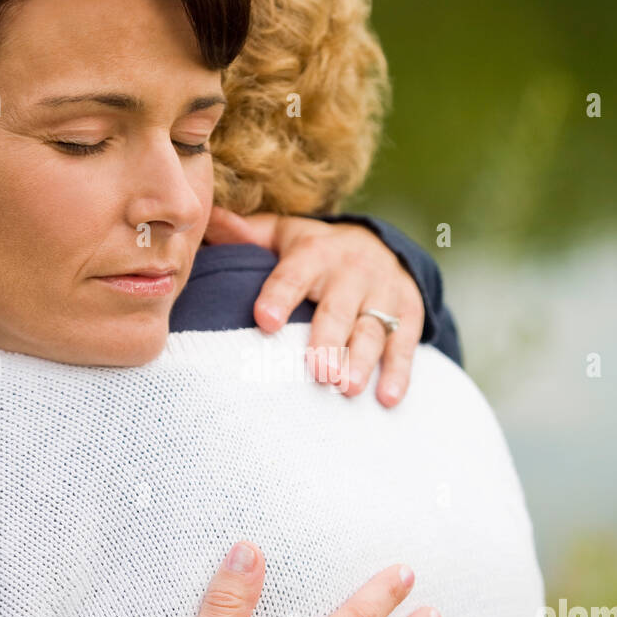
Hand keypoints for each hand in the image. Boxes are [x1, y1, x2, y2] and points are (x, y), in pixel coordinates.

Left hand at [204, 207, 425, 406]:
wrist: (382, 245)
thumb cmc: (315, 252)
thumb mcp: (285, 234)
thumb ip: (248, 234)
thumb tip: (208, 217)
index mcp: (315, 253)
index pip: (294, 274)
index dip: (280, 296)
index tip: (265, 321)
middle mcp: (351, 272)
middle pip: (337, 310)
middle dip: (328, 340)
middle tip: (317, 371)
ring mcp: (383, 294)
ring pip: (372, 329)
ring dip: (361, 360)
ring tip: (347, 388)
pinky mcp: (408, 313)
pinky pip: (404, 344)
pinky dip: (398, 372)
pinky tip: (387, 398)